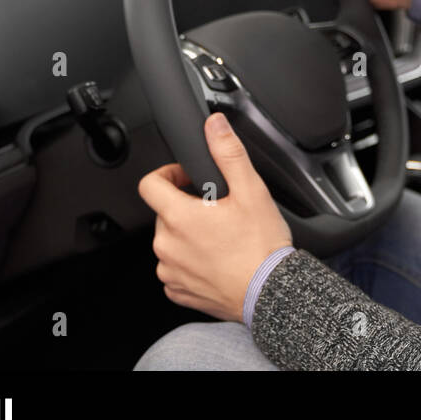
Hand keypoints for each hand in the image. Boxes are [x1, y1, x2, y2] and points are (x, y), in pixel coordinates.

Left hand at [138, 112, 292, 322]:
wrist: (271, 293)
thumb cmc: (261, 246)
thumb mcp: (251, 190)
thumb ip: (228, 153)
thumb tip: (214, 125)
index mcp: (178, 216)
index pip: (149, 184)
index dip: (168, 173)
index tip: (187, 177)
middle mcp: (167, 245)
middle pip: (164, 212)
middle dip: (186, 205)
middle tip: (218, 209)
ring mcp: (170, 270)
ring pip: (170, 241)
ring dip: (188, 234)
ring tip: (221, 236)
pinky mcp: (178, 291)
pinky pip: (176, 269)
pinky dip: (191, 262)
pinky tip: (217, 259)